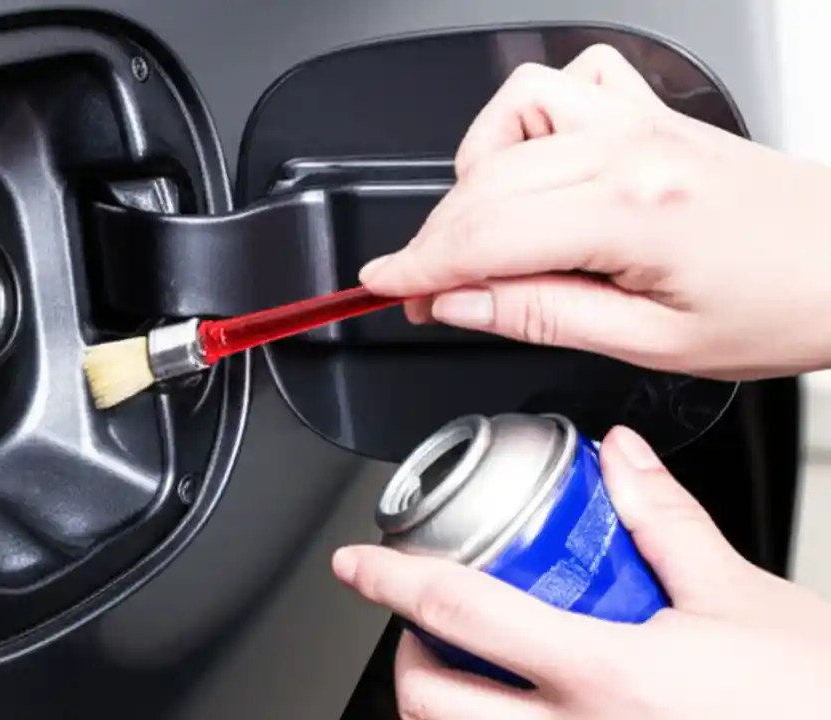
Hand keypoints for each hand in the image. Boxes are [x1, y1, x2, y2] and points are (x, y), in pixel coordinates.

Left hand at [331, 426, 830, 718]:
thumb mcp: (742, 602)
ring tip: (469, 673)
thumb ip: (667, 522)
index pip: (459, 611)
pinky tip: (523, 711)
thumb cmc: (816, 701)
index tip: (356, 564)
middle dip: (407, 658)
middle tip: (423, 625)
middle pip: (430, 705)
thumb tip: (621, 457)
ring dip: (443, 708)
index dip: (389, 578)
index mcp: (606, 675)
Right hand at [358, 44, 830, 379]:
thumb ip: (543, 315)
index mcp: (633, 210)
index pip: (485, 234)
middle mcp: (630, 148)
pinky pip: (564, 83)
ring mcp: (639, 119)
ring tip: (488, 232)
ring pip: (510, 115)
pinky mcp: (650, 112)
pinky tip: (535, 167)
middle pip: (484, 182)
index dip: (420, 267)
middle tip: (429, 293)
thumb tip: (460, 304)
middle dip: (436, 241)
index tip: (383, 288)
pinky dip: (527, 121)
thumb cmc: (780, 307)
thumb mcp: (652, 343)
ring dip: (477, 175)